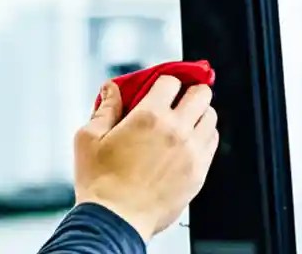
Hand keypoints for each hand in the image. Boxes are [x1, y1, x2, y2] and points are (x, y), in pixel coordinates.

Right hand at [72, 76, 218, 242]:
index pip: (171, 81)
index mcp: (149, 117)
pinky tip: (188, 141)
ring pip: (211, 117)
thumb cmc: (100, 182)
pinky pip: (212, 143)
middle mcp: (176, 131)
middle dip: (189, 91)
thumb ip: (105, 109)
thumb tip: (111, 89)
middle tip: (178, 97)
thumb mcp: (89, 138)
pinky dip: (203, 136)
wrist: (116, 220)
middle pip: (201, 94)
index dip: (163, 82)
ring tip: (183, 120)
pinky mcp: (199, 173)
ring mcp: (192, 152)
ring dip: (198, 113)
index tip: (159, 87)